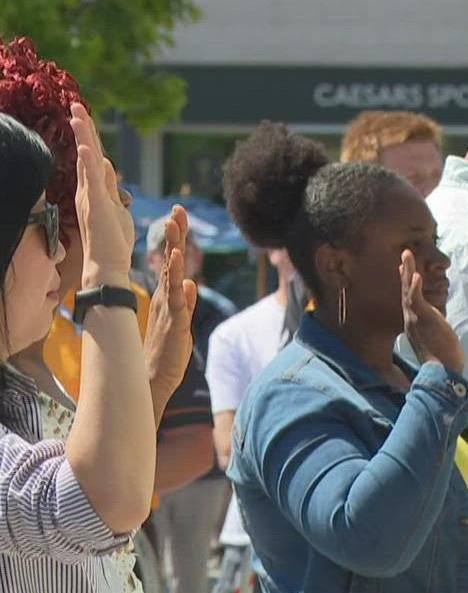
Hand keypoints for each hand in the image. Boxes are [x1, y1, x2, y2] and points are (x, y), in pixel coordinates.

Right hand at [70, 102, 132, 287]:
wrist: (106, 265)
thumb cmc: (113, 241)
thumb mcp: (116, 207)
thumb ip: (110, 187)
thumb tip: (106, 165)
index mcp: (95, 190)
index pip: (93, 157)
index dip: (90, 136)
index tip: (85, 116)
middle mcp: (88, 190)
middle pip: (86, 152)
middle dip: (83, 128)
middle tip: (77, 105)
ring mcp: (92, 196)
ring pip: (87, 160)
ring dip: (84, 137)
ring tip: (78, 114)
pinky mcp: (98, 206)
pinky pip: (93, 181)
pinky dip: (89, 163)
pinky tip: (87, 147)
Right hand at [145, 206, 197, 412]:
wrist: (151, 381)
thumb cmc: (164, 353)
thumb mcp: (180, 323)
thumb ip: (185, 303)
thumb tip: (190, 283)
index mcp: (167, 297)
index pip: (172, 263)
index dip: (176, 240)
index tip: (177, 215)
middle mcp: (165, 299)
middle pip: (171, 262)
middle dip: (175, 236)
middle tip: (176, 211)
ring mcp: (168, 310)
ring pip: (172, 276)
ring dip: (174, 252)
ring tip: (174, 228)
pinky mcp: (175, 325)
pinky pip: (177, 302)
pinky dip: (178, 285)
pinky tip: (182, 270)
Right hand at [401, 249, 463, 373]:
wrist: (442, 374)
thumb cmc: (443, 362)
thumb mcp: (437, 342)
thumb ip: (436, 332)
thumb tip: (440, 329)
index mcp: (414, 325)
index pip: (409, 300)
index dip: (408, 284)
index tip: (406, 270)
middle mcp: (411, 321)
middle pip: (406, 291)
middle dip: (405, 271)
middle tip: (405, 253)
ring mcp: (415, 320)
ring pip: (408, 291)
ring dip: (408, 272)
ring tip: (406, 255)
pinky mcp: (423, 320)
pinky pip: (416, 300)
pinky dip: (415, 287)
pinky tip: (417, 274)